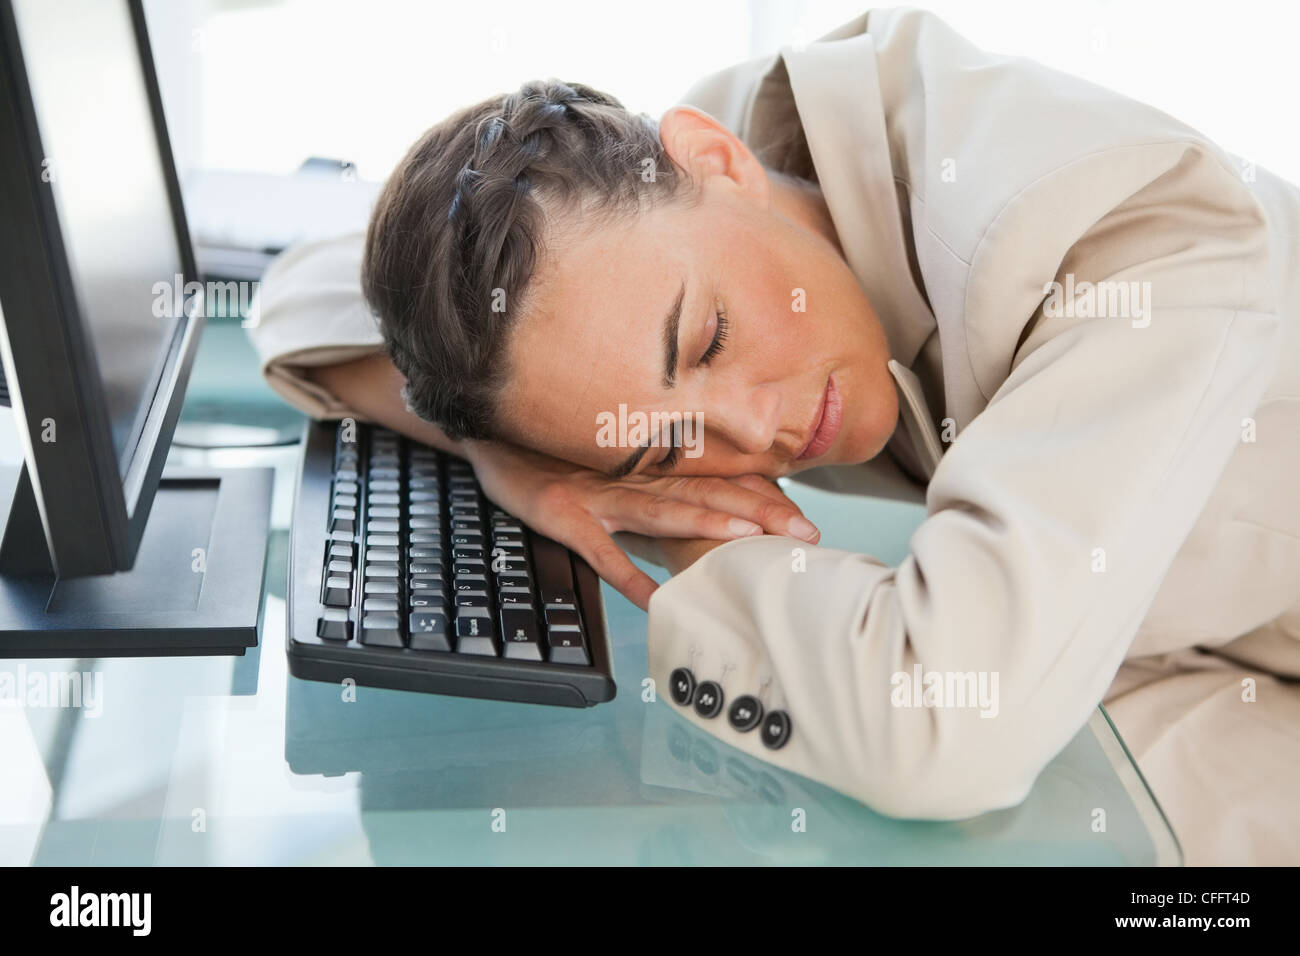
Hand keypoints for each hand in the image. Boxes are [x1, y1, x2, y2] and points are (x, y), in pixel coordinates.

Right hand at [464, 440, 818, 610]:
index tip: (807, 519)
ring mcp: (599, 494)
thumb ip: (655, 486)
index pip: (718, 481)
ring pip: (662, 509)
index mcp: (651, 469)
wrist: (490, 434)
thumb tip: (701, 510)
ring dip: (705, 524)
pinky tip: (653, 598)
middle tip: (805, 532)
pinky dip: (626, 573)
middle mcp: (635, 477)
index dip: (765, 498)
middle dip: (759, 512)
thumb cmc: (554, 455)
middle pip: (706, 493)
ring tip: (746, 540)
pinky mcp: (563, 512)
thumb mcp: (613, 469)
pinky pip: (600, 550)